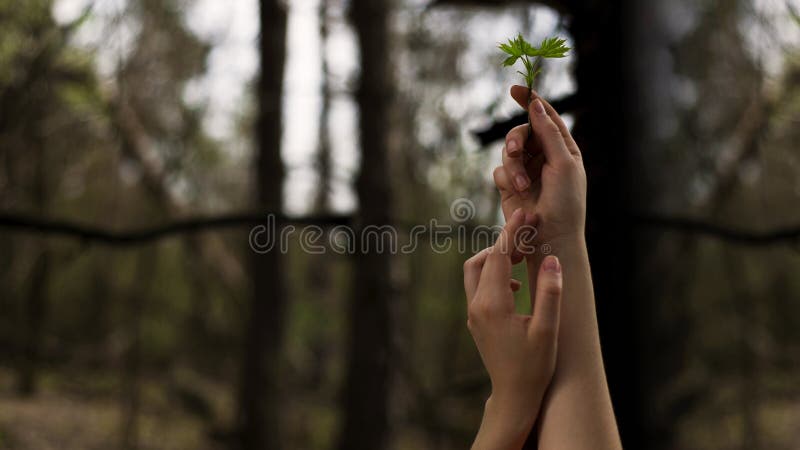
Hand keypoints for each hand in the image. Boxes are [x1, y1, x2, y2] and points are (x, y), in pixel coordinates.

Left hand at [464, 208, 562, 448]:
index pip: (499, 256)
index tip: (526, 213)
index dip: (512, 232)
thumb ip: (550, 293)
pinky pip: (479, 285)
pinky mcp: (476, 319)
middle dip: (504, 241)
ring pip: (476, 270)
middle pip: (483, 259)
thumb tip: (552, 260)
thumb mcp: (548, 330)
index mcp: (493, 305)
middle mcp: (477, 306)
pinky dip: (495, 273)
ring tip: (526, 256)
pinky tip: (518, 284)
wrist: (513, 396)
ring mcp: (473, 313)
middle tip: (529, 231)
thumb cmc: (534, 367)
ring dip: (497, 258)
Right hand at [493, 86, 585, 243]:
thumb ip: (549, 134)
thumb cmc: (565, 202)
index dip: (531, 101)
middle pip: (522, 132)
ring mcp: (527, 170)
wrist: (550, 236)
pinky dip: (506, 179)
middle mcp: (544, 157)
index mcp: (563, 148)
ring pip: (508, 151)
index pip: (547, 117)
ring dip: (513, 166)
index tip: (515, 90)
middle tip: (515, 150)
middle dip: (516, 140)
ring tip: (521, 185)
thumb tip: (536, 106)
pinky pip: (499, 170)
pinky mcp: (510, 185)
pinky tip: (515, 192)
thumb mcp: (563, 164)